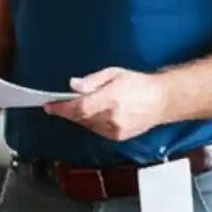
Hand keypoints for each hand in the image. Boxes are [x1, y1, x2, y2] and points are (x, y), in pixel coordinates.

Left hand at [43, 67, 170, 140]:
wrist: (162, 100)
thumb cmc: (139, 84)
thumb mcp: (114, 73)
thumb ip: (92, 81)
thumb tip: (74, 85)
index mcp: (110, 100)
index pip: (78, 107)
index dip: (61, 108)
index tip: (49, 106)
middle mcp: (111, 118)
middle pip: (80, 118)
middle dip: (69, 110)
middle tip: (62, 102)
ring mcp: (115, 130)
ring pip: (87, 125)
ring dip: (80, 116)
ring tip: (84, 104)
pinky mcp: (118, 137)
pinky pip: (97, 130)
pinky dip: (91, 122)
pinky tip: (97, 112)